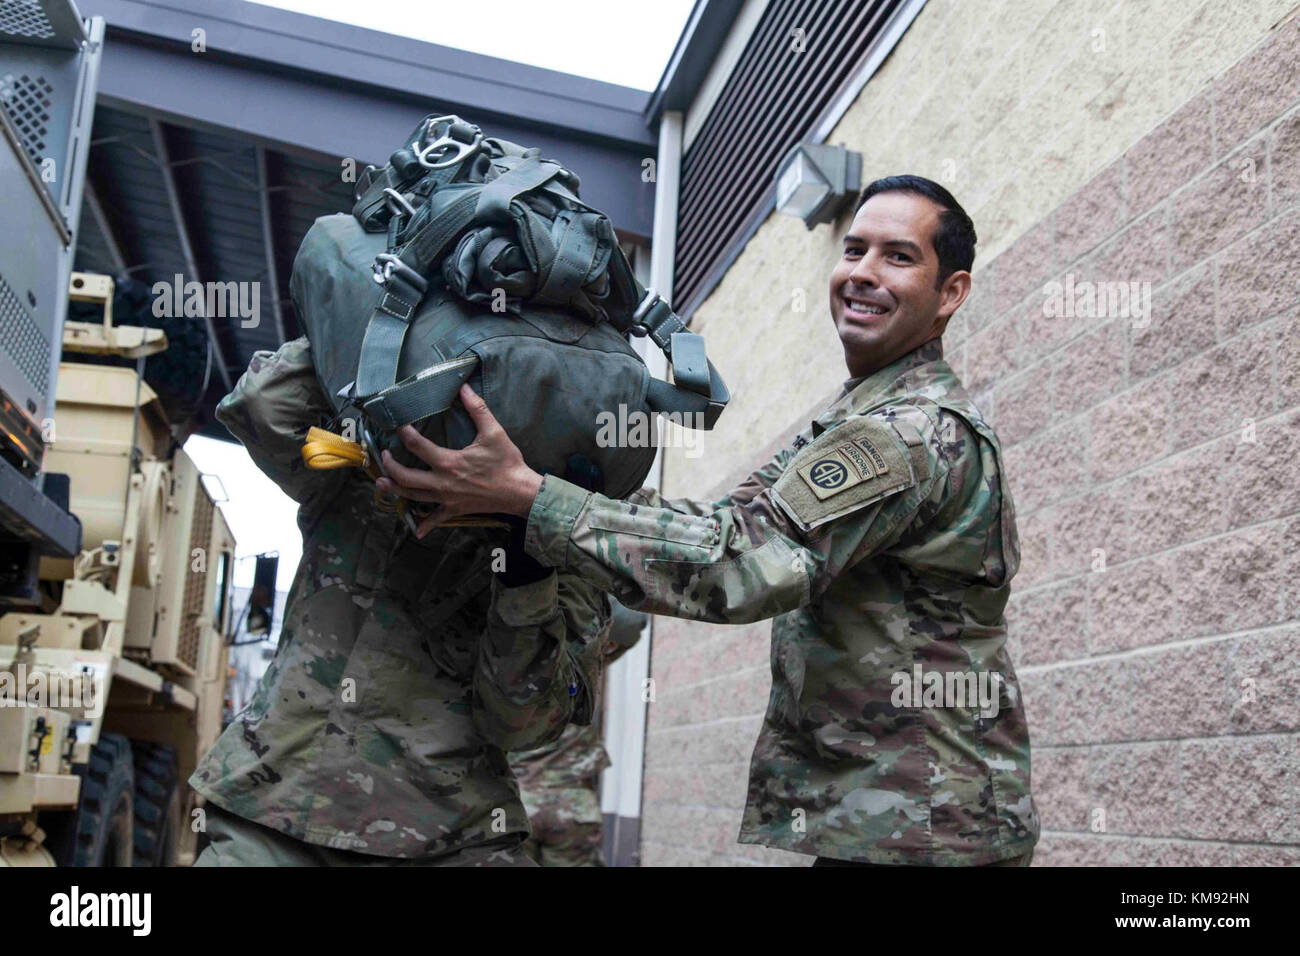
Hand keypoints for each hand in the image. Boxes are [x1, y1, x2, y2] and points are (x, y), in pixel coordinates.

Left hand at [375, 384, 542, 536]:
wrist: (519, 492)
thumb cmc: (507, 462)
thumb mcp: (493, 432)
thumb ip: (477, 409)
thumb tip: (465, 387)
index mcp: (449, 462)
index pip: (417, 446)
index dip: (405, 433)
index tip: (398, 425)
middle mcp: (442, 482)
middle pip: (406, 476)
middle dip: (390, 466)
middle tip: (385, 456)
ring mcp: (447, 498)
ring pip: (413, 496)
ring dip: (395, 490)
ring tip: (381, 483)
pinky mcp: (455, 509)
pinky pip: (436, 519)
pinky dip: (425, 525)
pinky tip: (416, 530)